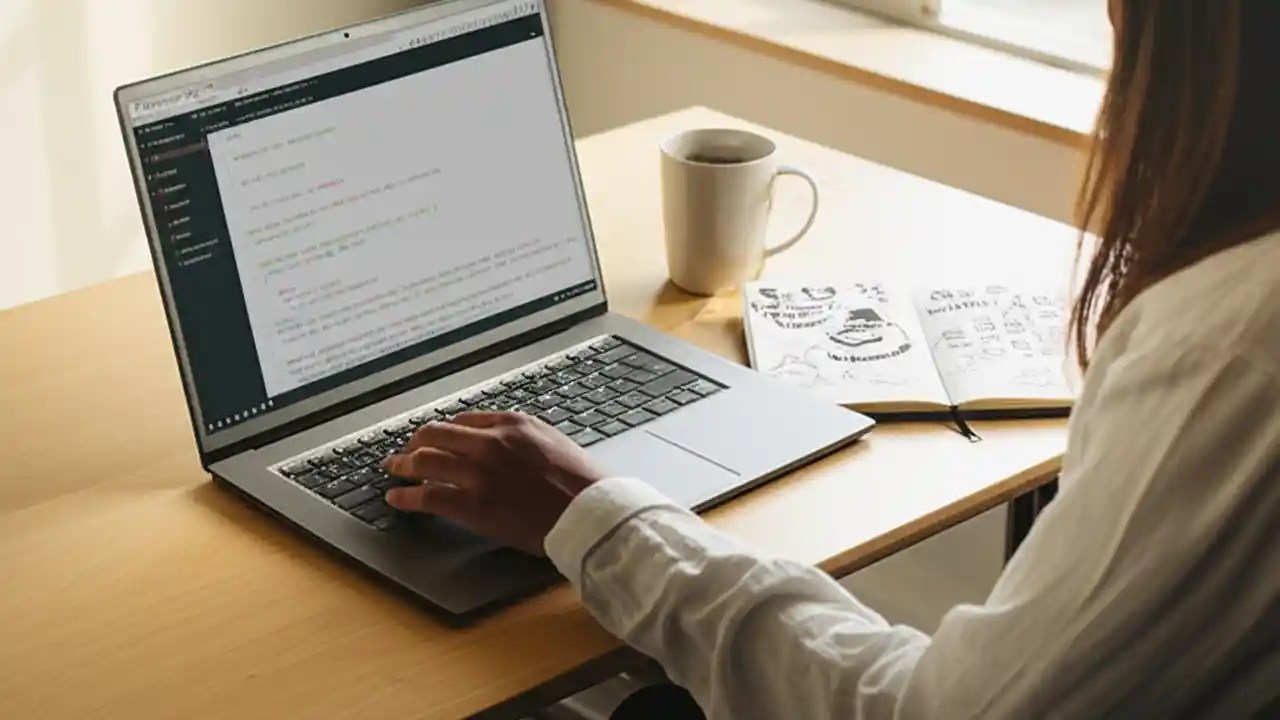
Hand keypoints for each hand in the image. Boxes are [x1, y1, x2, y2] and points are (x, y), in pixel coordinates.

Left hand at [382, 412, 605, 554]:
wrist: (590, 511)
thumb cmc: (581, 482)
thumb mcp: (552, 441)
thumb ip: (522, 437)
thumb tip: (499, 441)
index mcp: (511, 424)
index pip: (463, 421)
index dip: (443, 432)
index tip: (434, 440)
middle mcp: (490, 442)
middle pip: (436, 435)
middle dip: (414, 443)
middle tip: (404, 453)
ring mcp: (480, 474)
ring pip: (426, 461)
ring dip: (404, 465)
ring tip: (394, 471)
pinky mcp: (474, 505)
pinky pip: (428, 496)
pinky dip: (406, 496)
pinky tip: (396, 498)